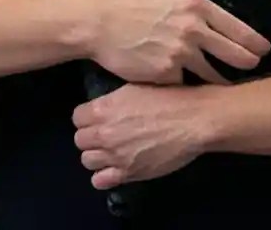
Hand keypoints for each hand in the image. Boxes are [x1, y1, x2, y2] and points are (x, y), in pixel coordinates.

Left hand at [72, 83, 214, 189]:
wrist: (193, 120)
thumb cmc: (167, 98)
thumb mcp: (133, 89)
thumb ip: (111, 101)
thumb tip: (103, 107)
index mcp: (101, 109)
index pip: (77, 118)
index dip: (87, 119)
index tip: (97, 119)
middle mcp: (103, 133)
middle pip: (80, 140)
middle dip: (90, 138)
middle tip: (106, 136)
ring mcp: (115, 155)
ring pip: (87, 161)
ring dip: (97, 156)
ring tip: (111, 152)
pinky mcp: (129, 173)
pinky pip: (100, 181)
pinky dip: (104, 177)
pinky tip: (114, 169)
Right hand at [86, 0, 270, 84]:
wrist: (94, 20)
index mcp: (196, 4)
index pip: (238, 27)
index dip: (255, 41)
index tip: (264, 49)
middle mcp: (193, 30)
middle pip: (235, 55)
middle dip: (246, 62)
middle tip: (250, 67)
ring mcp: (180, 53)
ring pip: (212, 74)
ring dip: (217, 78)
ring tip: (223, 83)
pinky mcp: (164, 73)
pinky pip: (183, 84)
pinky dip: (185, 84)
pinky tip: (187, 83)